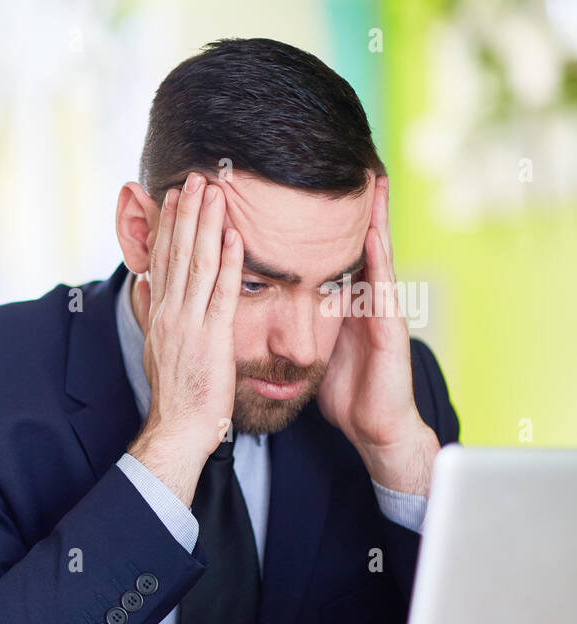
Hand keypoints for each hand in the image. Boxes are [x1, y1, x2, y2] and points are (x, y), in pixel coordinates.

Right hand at [127, 171, 243, 505]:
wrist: (179, 427)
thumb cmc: (174, 393)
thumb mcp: (155, 347)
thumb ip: (148, 312)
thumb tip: (140, 284)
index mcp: (158, 313)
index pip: (162, 260)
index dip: (168, 226)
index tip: (174, 196)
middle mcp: (169, 313)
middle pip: (177, 254)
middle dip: (186, 214)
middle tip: (194, 178)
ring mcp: (189, 324)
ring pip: (197, 265)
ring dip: (206, 226)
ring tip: (213, 192)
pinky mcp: (212, 339)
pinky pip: (222, 294)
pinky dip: (228, 263)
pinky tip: (234, 237)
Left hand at [316, 176, 438, 493]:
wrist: (373, 429)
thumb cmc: (345, 392)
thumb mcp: (313, 351)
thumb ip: (298, 325)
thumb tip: (266, 313)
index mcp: (342, 303)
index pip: (327, 254)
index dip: (316, 225)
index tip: (302, 189)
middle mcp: (363, 299)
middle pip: (355, 244)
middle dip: (351, 207)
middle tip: (348, 163)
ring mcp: (379, 310)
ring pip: (374, 255)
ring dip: (374, 218)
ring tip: (370, 181)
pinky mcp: (389, 327)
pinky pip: (382, 287)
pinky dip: (377, 258)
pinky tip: (372, 234)